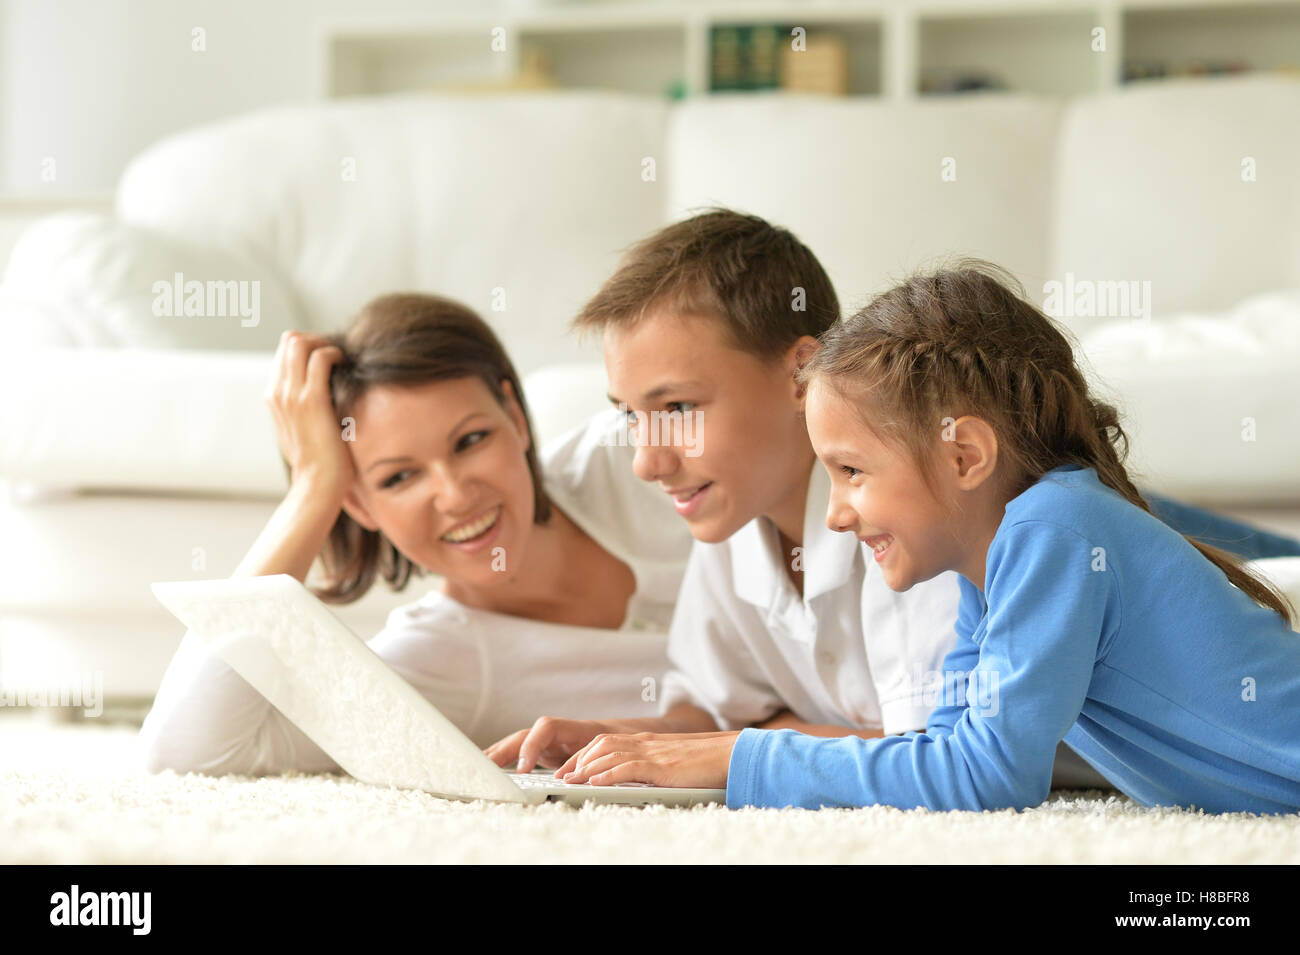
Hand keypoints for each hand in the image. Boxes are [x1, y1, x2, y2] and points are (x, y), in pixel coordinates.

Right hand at [264, 330, 353, 501]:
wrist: (317, 485)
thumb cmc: (318, 462)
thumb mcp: (301, 430)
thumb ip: (301, 409)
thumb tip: (317, 395)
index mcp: (274, 397)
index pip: (284, 351)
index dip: (308, 346)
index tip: (330, 357)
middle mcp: (278, 392)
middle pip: (290, 340)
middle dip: (317, 339)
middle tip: (339, 354)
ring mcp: (292, 395)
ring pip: (300, 343)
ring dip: (326, 343)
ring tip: (343, 359)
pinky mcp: (312, 401)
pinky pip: (320, 357)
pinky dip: (335, 353)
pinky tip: (347, 364)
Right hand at [484, 717, 626, 772]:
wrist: (616, 736)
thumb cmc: (614, 742)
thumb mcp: (609, 746)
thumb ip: (597, 755)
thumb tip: (587, 770)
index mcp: (570, 728)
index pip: (545, 729)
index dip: (532, 747)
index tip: (524, 768)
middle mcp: (552, 732)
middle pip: (522, 737)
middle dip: (502, 751)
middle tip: (483, 770)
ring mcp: (542, 741)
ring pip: (514, 744)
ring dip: (495, 756)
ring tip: (474, 769)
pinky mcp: (538, 752)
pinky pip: (516, 753)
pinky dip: (500, 760)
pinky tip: (485, 770)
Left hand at [558, 731, 739, 789]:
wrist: (733, 754)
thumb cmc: (708, 761)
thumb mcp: (675, 762)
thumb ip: (656, 766)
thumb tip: (641, 779)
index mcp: (648, 742)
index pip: (607, 742)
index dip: (585, 754)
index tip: (570, 767)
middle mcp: (647, 743)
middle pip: (601, 744)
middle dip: (578, 759)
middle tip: (562, 775)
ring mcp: (654, 753)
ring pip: (610, 754)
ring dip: (586, 767)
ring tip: (570, 780)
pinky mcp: (662, 766)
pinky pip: (629, 768)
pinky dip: (608, 774)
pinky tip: (596, 782)